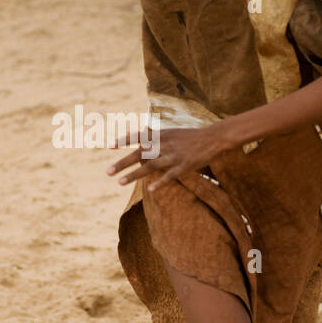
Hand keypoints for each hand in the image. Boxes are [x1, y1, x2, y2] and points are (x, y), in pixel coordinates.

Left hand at [106, 122, 231, 190]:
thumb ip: (155, 136)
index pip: (138, 136)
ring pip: (151, 166)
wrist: (214, 137)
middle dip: (122, 163)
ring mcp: (174, 156)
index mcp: (161, 135)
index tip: (109, 146)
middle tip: (107, 172)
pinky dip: (160, 182)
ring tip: (120, 182)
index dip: (124, 140)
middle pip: (139, 154)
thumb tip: (140, 137)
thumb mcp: (171, 132)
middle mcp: (164, 144)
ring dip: (134, 175)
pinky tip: (150, 190)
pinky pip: (170, 176)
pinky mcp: (185, 166)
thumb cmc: (191, 136)